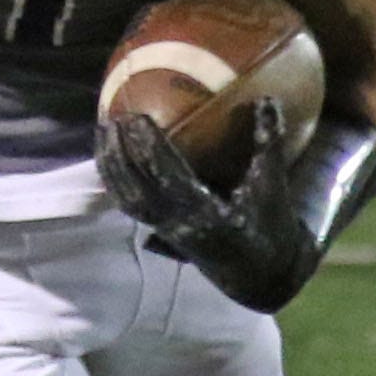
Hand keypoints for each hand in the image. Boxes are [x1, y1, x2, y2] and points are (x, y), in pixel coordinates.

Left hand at [98, 100, 322, 313]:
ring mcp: (166, 230)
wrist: (263, 275)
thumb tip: (267, 100)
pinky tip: (109, 157)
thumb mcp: (273, 186)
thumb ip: (268, 143)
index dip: (149, 148)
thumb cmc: (271, 228)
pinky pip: (130, 206)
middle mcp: (178, 224)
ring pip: (127, 199)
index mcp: (205, 214)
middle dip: (120, 154)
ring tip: (102, 132)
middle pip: (135, 189)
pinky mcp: (161, 231)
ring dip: (111, 166)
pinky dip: (115, 180)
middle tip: (112, 119)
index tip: (137, 117)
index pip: (168, 178)